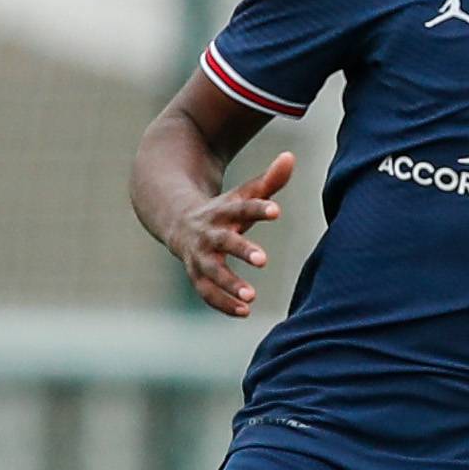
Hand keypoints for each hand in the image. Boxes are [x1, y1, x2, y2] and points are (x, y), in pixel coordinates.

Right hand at [167, 150, 291, 316]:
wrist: (177, 221)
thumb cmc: (223, 210)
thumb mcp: (243, 195)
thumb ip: (269, 181)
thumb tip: (291, 157)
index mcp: (223, 211)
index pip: (243, 207)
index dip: (259, 208)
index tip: (277, 212)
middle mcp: (209, 234)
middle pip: (225, 241)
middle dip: (242, 250)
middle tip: (263, 259)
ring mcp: (199, 255)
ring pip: (211, 271)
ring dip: (229, 284)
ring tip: (252, 298)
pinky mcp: (195, 275)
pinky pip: (206, 292)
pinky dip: (223, 304)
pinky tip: (245, 312)